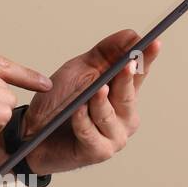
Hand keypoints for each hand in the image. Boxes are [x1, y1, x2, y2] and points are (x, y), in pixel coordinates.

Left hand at [20, 29, 161, 174]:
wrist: (33, 133)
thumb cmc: (59, 102)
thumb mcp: (80, 70)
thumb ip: (105, 53)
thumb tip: (131, 35)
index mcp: (122, 95)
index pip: (139, 74)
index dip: (147, 58)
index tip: (154, 41)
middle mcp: (124, 117)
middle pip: (127, 94)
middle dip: (127, 78)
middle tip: (127, 63)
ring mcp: (113, 136)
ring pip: (110, 114)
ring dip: (100, 101)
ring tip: (95, 90)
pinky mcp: (98, 152)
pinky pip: (91, 133)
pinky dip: (83, 120)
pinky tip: (77, 111)